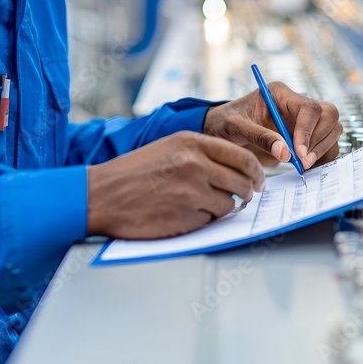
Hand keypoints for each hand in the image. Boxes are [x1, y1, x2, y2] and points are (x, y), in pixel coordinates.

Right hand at [86, 131, 265, 238]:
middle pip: (243, 180)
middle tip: (246, 196)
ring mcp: (192, 191)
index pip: (242, 156)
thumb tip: (236, 169)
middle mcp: (195, 163)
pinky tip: (186, 214)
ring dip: (224, 207)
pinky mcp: (187, 216)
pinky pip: (211, 220)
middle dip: (248, 191)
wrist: (102, 195)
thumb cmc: (132, 173)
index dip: (256, 171)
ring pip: (230, 203)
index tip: (259, 179)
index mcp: (191, 143)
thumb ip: (201, 154)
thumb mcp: (168, 148)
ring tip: (204, 205)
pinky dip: (205, 220)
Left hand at [202, 84, 341, 168]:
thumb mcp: (236, 128)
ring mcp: (303, 121)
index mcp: (280, 94)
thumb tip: (286, 154)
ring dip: (323, 150)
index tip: (298, 153)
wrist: (221, 132)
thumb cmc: (225, 123)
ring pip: (332, 130)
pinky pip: (326, 146)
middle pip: (329, 116)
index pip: (308, 108)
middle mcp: (296, 105)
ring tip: (302, 166)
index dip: (307, 131)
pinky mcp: (306, 137)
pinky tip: (306, 168)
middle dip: (320, 140)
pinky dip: (322, 158)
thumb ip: (259, 137)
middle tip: (302, 162)